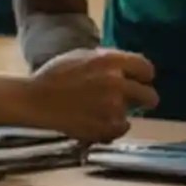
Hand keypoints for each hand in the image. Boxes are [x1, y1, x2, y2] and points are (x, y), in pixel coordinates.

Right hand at [26, 48, 158, 141]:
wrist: (35, 100)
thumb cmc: (56, 75)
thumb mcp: (83, 55)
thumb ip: (109, 60)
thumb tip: (129, 68)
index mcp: (112, 61)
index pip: (146, 69)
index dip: (144, 76)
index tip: (141, 81)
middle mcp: (117, 83)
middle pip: (150, 96)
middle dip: (145, 99)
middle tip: (139, 101)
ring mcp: (112, 107)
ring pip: (132, 114)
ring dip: (121, 113)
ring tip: (99, 110)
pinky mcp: (105, 127)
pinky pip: (122, 129)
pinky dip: (113, 128)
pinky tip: (98, 122)